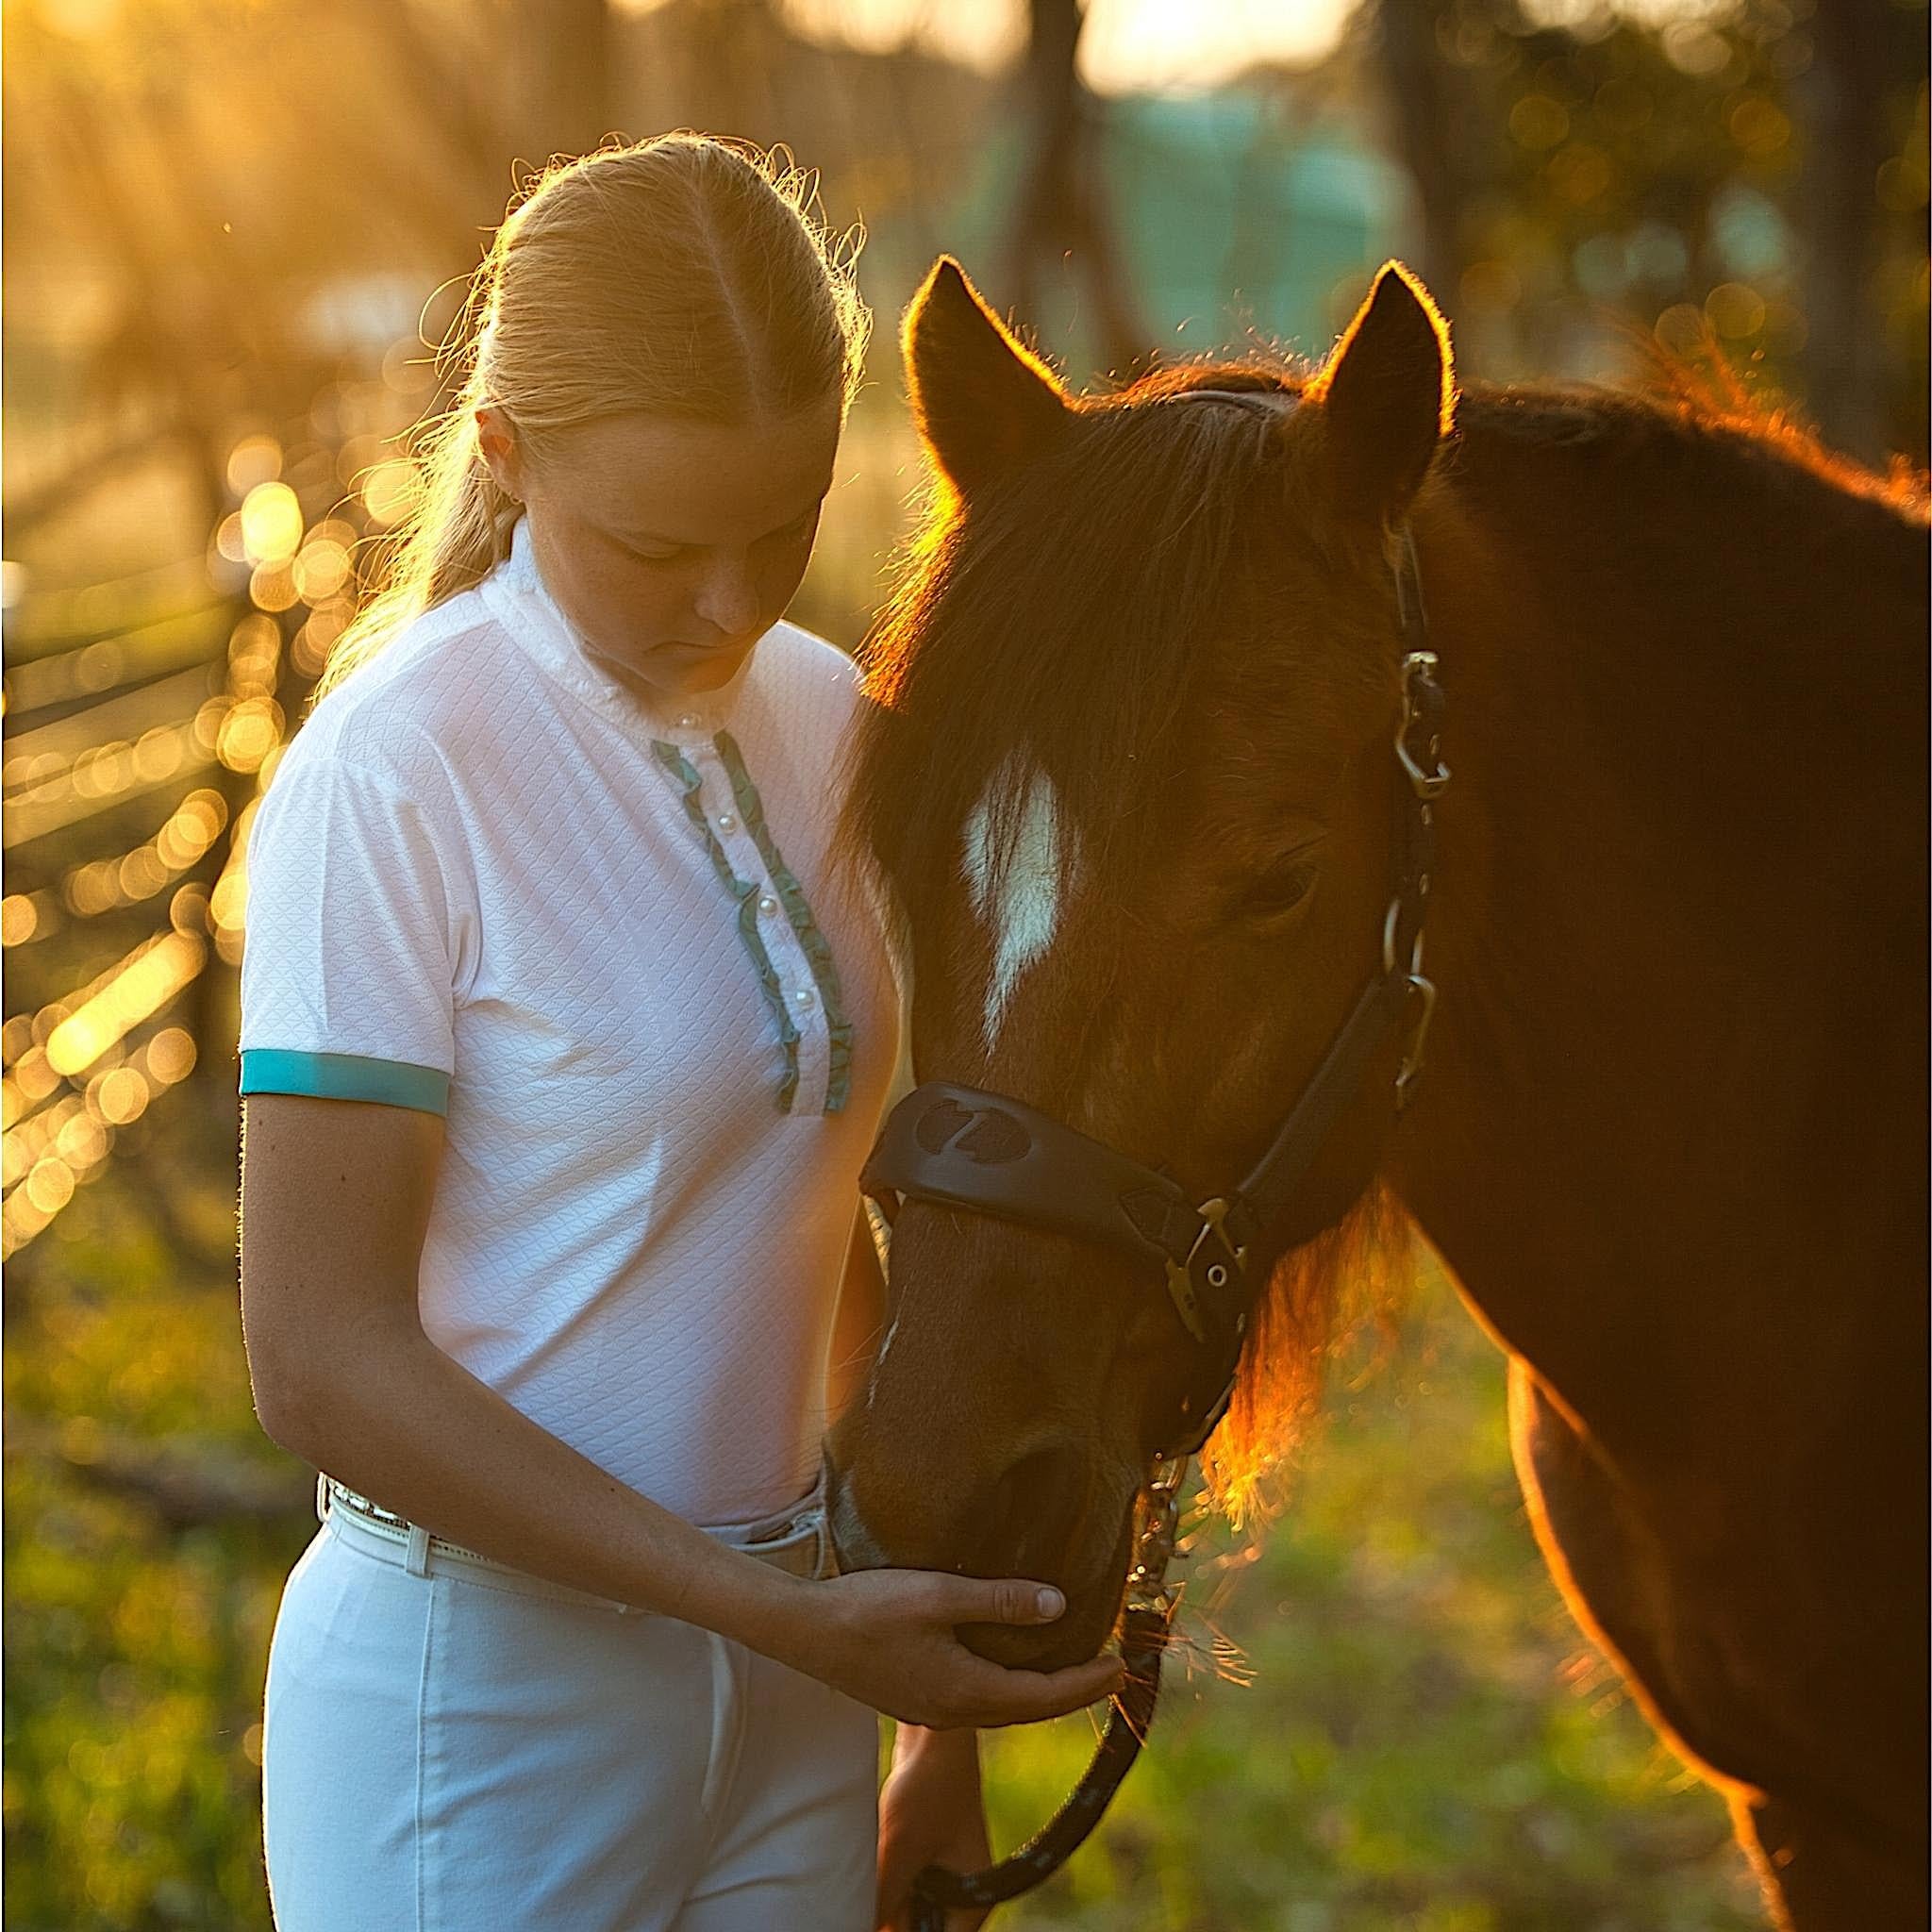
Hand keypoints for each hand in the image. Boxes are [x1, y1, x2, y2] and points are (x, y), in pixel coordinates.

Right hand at [784, 1568, 1123, 1727]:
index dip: (1086, 1682)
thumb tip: (1058, 1606)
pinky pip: (979, 1702)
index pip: (1043, 1695)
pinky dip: (1010, 1689)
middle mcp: (953, 1711)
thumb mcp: (939, 1596)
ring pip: (1003, 1708)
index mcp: (965, 1691)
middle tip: (1113, 1672)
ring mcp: (932, 1710)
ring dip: (1042, 1692)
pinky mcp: (915, 1699)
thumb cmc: (868, 1609)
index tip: (1122, 1667)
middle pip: (1028, 1709)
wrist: (804, 1633)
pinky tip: (1011, 1668)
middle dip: (1073, 1691)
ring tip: (1072, 1670)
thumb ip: (999, 1601)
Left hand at [875, 1727, 991, 1931]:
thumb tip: (857, 1926)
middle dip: (886, 1916)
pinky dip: (877, 1881)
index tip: (872, 1921)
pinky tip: (872, 1857)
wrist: (932, 1732)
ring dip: (879, 1898)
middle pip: (914, 1931)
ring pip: (899, 1910)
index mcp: (970, 1905)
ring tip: (878, 1860)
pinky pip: (894, 1887)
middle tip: (863, 1894)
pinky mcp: (919, 1859)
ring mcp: (938, 1878)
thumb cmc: (930, 1785)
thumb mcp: (902, 1848)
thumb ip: (884, 1900)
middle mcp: (958, 1897)